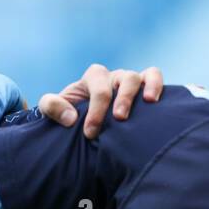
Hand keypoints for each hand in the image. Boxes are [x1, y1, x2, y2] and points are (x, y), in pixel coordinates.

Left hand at [37, 64, 163, 139]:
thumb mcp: (52, 108)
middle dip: (121, 99)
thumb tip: (71, 118)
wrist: (85, 120)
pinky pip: (154, 75)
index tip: (90, 132)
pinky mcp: (144, 86)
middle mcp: (113, 77)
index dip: (95, 111)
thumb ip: (51, 107)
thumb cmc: (70, 112)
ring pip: (139, 77)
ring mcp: (130, 80)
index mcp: (93, 77)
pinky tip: (155, 101)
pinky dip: (156, 84)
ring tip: (146, 104)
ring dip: (142, 90)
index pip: (98, 90)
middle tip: (118, 119)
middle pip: (123, 79)